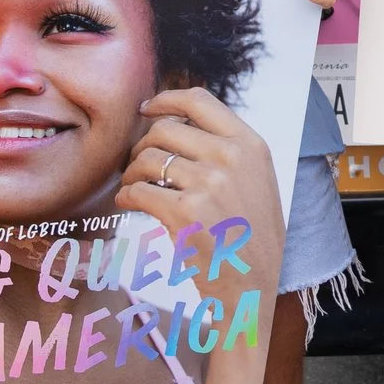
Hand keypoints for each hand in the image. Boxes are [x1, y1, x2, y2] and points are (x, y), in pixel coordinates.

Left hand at [116, 86, 283, 243]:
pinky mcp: (185, 212)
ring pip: (147, 159)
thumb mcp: (256, 180)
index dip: (166, 99)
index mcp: (251, 145)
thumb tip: (176, 124)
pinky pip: (137, 191)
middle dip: (143, 144)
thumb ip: (227, 150)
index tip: (148, 108)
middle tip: (138, 164)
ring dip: (132, 173)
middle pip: (165, 128)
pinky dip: (126, 197)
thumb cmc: (251, 235)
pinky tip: (129, 204)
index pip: (200, 100)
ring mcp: (209, 184)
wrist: (254, 283)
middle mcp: (232, 158)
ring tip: (134, 187)